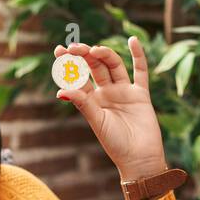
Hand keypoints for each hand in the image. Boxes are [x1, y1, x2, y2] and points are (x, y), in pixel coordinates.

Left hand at [55, 35, 167, 182]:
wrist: (139, 158)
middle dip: (85, 55)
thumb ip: (83, 103)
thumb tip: (61, 90)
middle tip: (75, 47)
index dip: (69, 64)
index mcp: (92, 100)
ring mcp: (124, 91)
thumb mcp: (97, 122)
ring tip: (95, 50)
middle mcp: (106, 93)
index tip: (59, 50)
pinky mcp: (141, 94)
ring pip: (113, 66)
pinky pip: (140, 72)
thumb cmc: (115, 144)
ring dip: (105, 54)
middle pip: (95, 67)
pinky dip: (138, 56)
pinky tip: (132, 41)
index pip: (79, 77)